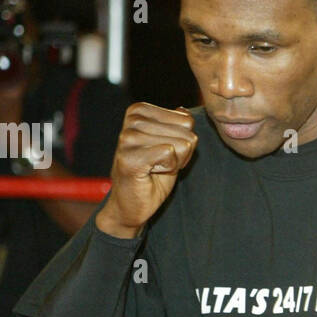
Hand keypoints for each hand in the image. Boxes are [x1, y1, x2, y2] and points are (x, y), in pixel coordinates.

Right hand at [97, 103, 197, 237]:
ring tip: (154, 168)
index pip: (187, 121)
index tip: (165, 153)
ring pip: (181, 144)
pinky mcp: (129, 157)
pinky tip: (150, 173)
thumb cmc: (152, 176)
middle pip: (187, 132)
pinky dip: (168, 169)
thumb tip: (184, 111)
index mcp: (140, 111)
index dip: (184, 142)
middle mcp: (133, 119)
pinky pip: (170, 154)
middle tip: (159, 164)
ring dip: (174, 162)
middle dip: (181, 154)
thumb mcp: (171, 146)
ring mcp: (128, 137)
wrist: (131, 204)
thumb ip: (178, 127)